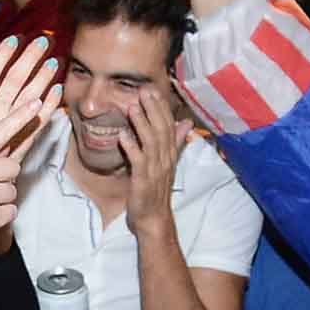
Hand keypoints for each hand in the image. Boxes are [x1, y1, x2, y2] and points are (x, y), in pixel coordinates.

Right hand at [0, 34, 58, 162]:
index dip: (2, 54)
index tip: (15, 38)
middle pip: (13, 80)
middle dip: (29, 58)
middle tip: (44, 40)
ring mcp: (9, 129)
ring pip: (29, 98)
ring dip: (43, 77)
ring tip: (55, 61)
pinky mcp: (21, 147)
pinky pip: (39, 123)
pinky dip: (50, 106)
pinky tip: (58, 91)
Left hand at [113, 87, 186, 234]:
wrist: (153, 218)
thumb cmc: (156, 190)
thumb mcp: (167, 163)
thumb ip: (175, 142)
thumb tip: (187, 123)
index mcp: (170, 154)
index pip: (169, 126)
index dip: (161, 108)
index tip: (153, 90)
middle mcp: (165, 159)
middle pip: (161, 130)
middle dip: (153, 109)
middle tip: (144, 91)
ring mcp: (155, 169)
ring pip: (150, 142)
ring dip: (141, 123)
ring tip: (132, 106)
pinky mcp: (143, 180)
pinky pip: (137, 161)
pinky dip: (130, 147)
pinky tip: (122, 135)